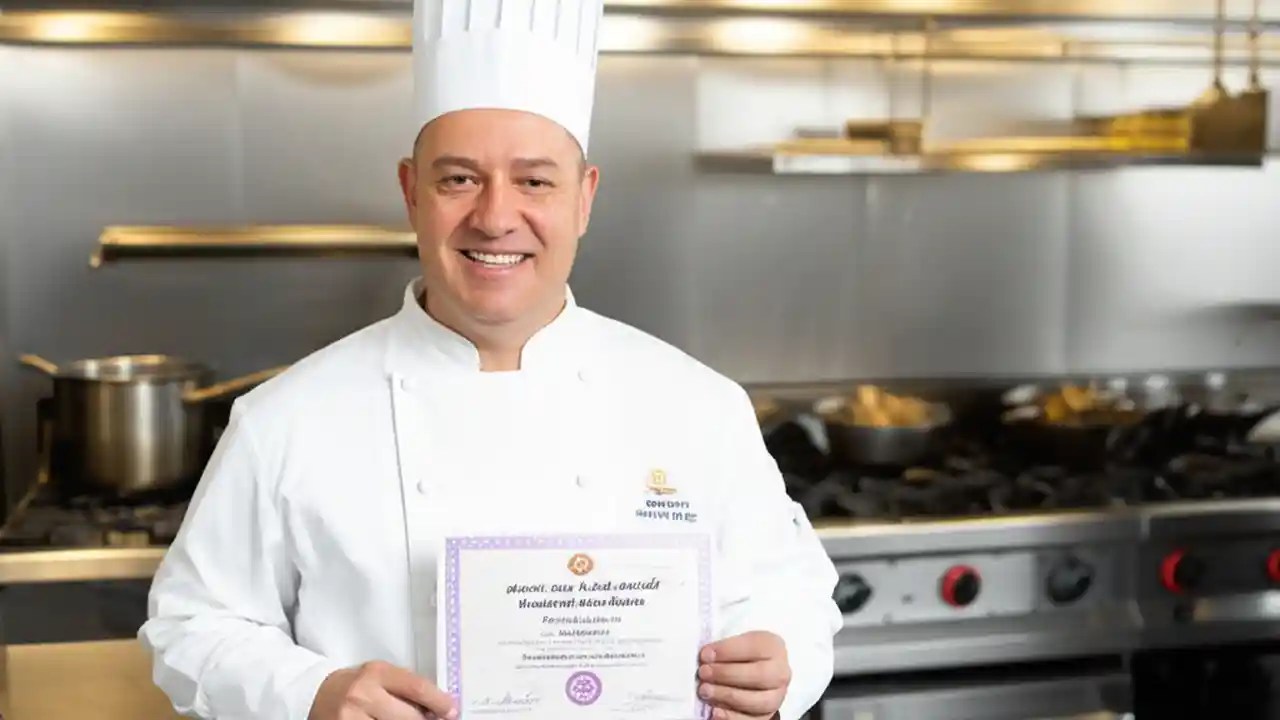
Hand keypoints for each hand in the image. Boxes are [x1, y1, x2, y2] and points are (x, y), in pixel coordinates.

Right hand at [308, 660, 456, 719]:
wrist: (315, 694)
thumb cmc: (355, 686)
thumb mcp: (379, 677)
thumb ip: (405, 688)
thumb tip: (437, 708)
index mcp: (376, 673)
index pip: (416, 688)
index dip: (439, 702)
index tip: (451, 711)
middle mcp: (363, 694)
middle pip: (408, 717)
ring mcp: (351, 717)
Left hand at [697, 631, 789, 719]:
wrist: (747, 672)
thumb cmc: (737, 654)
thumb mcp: (734, 642)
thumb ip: (723, 648)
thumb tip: (706, 656)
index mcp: (773, 647)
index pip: (755, 647)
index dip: (728, 651)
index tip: (706, 654)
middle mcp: (780, 672)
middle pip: (760, 675)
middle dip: (727, 674)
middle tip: (703, 672)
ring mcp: (776, 696)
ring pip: (758, 701)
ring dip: (728, 696)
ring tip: (705, 691)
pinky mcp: (767, 715)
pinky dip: (732, 717)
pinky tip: (714, 712)